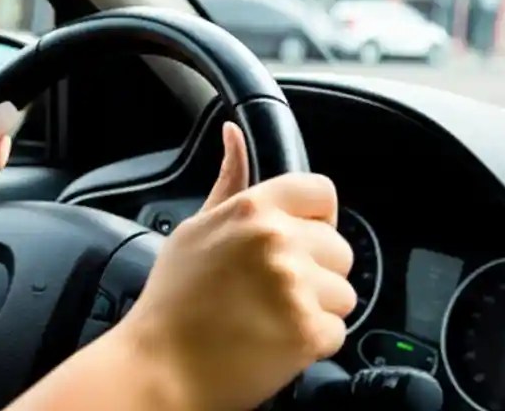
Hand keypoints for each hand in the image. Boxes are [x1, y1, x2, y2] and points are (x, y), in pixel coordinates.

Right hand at [118, 122, 355, 410]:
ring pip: (344, 294)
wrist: (160, 369)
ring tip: (271, 319)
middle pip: (340, 249)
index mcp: (254, 209)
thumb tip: (234, 134)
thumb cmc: (173, 303)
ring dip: (317, 310)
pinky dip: (312, 344)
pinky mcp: (307, 330)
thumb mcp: (195, 229)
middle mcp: (279, 241)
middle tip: (272, 292)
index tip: (298, 241)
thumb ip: (228, 181)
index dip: (315, 221)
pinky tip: (275, 343)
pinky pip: (337, 332)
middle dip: (316, 273)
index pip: (322, 192)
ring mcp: (296, 286)